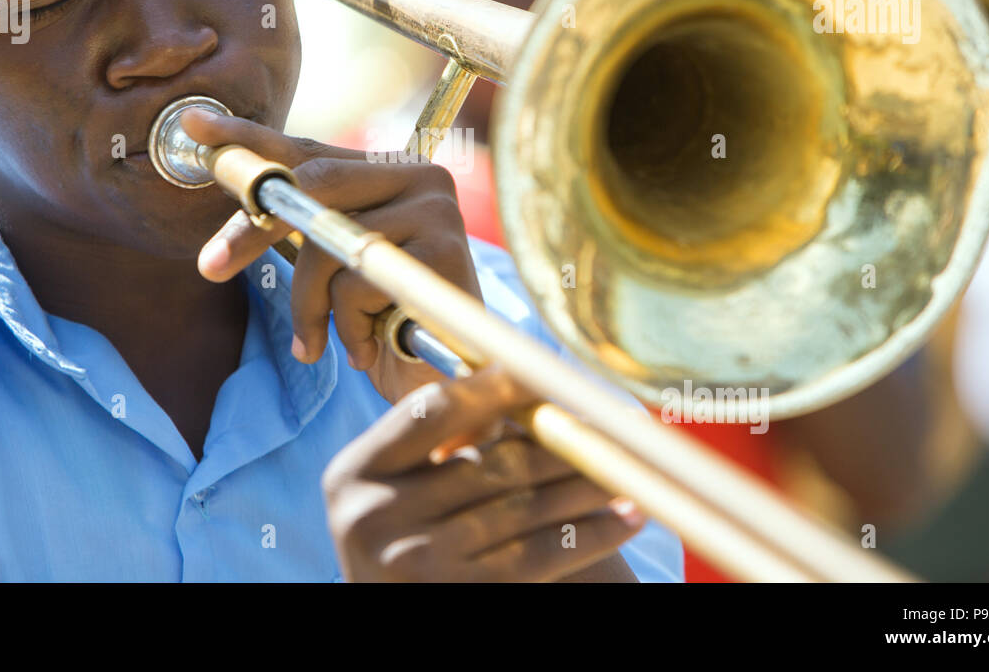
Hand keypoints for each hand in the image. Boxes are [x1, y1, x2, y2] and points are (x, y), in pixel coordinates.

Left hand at [181, 108, 479, 403]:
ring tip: (324, 338)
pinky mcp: (446, 253)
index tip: (193, 125)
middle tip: (210, 266)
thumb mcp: (334, 264)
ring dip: (311, 306)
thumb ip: (301, 222)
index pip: (310, 147)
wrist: (443, 383)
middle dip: (252, 230)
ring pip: (329, 243)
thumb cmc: (382, 321)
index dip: (249, 139)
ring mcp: (438, 212)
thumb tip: (233, 181)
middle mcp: (422, 176)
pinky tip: (373, 345)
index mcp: (392, 171)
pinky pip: (357, 284)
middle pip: (312, 185)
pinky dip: (348, 327)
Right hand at [323, 367, 645, 581]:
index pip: (435, 409)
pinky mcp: (454, 597)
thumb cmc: (403, 540)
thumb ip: (442, 443)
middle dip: (561, 440)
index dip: (498, 385)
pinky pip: (537, 558)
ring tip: (633, 466)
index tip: (552, 369)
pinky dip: (589, 535)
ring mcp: (413, 562)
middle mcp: (374, 515)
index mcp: (355, 470)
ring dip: (586, 484)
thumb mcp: (399, 488)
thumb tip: (524, 381)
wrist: (388, 618)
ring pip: (522, 509)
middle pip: (489, 462)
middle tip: (615, 423)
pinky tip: (626, 517)